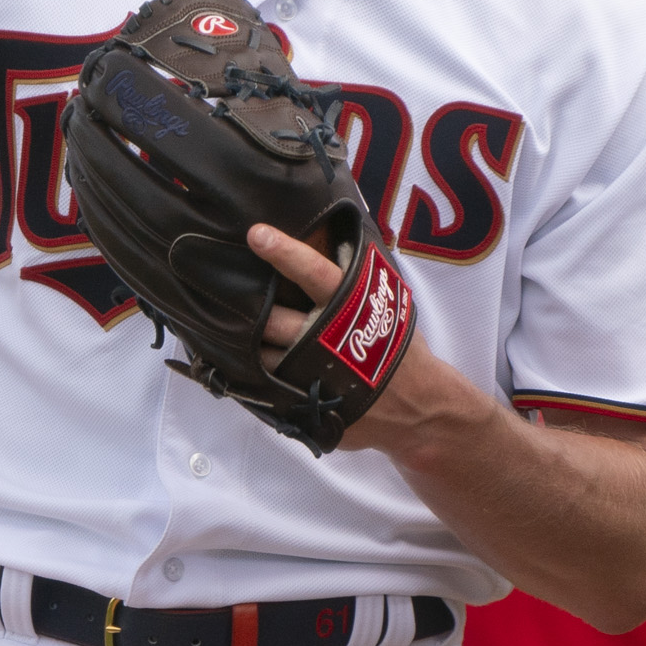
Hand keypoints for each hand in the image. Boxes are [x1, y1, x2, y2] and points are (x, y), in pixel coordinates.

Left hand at [245, 222, 455, 456]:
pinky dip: (250, 376)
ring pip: (260, 357)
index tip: (257, 235)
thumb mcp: (387, 308)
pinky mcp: (301, 404)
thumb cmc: (399, 350)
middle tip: (229, 293)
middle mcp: (324, 341)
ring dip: (244, 345)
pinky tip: (239, 364)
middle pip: (271, 320)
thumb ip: (357, 279)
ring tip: (229, 329)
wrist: (416, 410)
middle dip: (250, 309)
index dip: (286, 253)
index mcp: (349, 309)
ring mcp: (309, 376)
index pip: (315, 274)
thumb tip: (334, 239)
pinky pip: (264, 388)